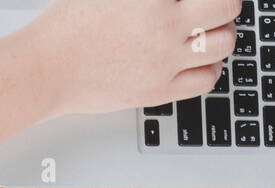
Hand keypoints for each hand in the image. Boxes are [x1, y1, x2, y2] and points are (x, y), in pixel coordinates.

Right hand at [27, 0, 241, 114]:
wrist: (46, 70)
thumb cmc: (67, 25)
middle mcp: (165, 29)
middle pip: (227, 9)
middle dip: (224, 2)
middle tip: (212, 2)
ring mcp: (165, 63)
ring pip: (224, 45)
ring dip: (221, 32)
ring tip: (206, 29)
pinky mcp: (160, 91)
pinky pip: (207, 80)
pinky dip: (210, 66)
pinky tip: (197, 59)